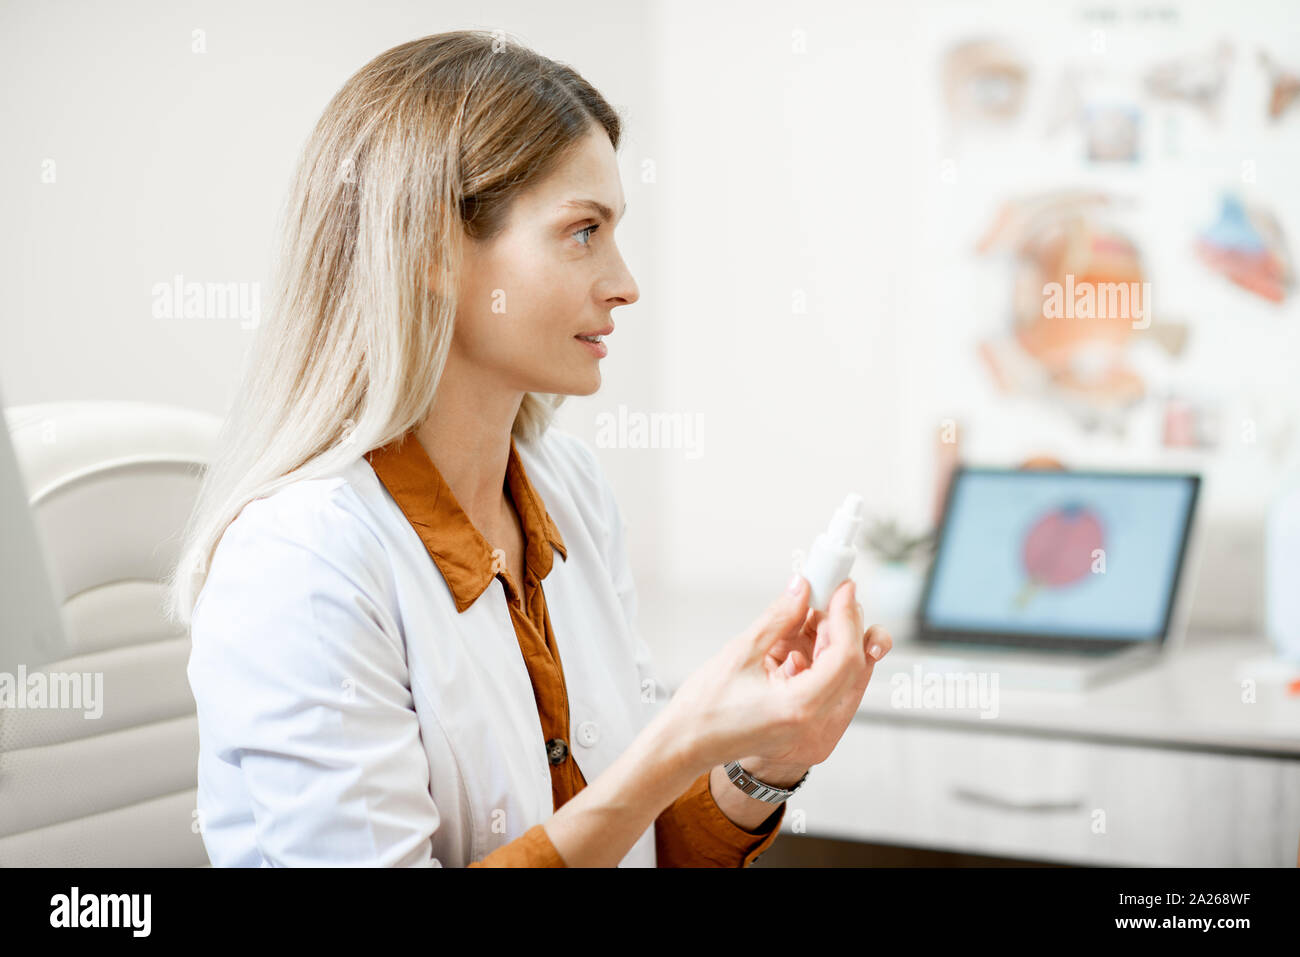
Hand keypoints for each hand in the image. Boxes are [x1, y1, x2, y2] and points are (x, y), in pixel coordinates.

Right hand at [666, 575, 891, 776]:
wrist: (687, 745)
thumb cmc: (704, 708)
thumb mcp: (741, 652)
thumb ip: (778, 618)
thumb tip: (803, 588)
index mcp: (799, 709)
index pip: (845, 657)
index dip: (847, 617)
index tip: (842, 588)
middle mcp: (814, 726)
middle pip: (853, 668)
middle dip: (846, 626)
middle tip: (832, 593)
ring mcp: (814, 734)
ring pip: (845, 679)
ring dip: (837, 642)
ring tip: (816, 613)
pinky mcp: (809, 731)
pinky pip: (831, 691)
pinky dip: (824, 662)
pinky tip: (804, 641)